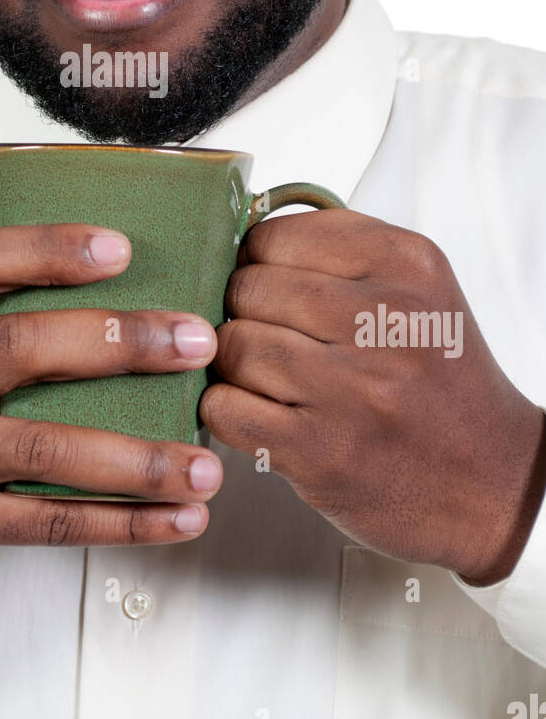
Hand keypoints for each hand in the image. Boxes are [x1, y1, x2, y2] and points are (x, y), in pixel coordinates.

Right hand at [0, 224, 221, 612]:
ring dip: (139, 460)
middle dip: (122, 342)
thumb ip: (5, 314)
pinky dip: (122, 521)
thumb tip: (143, 288)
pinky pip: (46, 522)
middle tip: (198, 343)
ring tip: (205, 467)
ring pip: (45, 449)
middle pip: (21, 346)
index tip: (122, 248)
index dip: (47, 248)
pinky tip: (176, 518)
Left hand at [200, 210, 545, 583]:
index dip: (256, 262)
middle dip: (242, 312)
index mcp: (408, 264)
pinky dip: (226, 408)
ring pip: (234, 345)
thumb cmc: (438, 382)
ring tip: (265, 377)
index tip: (272, 287)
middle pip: (249, 289)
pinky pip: (225, 406)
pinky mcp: (323, 452)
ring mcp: (354, 390)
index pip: (277, 235)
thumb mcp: (416, 291)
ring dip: (233, 363)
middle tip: (268, 335)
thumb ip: (338, 254)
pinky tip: (259, 413)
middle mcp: (385, 321)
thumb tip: (239, 241)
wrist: (492, 484)